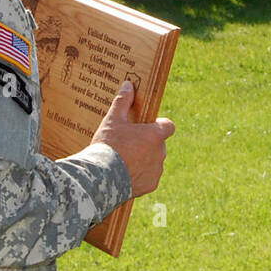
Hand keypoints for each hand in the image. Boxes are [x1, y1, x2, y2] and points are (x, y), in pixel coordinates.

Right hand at [91, 80, 173, 197]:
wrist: (101, 178)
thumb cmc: (108, 145)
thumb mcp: (112, 120)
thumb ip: (123, 101)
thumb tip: (128, 84)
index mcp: (155, 135)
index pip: (169, 126)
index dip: (159, 125)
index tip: (146, 126)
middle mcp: (161, 152)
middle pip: (159, 144)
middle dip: (147, 144)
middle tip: (128, 144)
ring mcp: (157, 170)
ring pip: (154, 161)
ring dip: (144, 160)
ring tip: (124, 160)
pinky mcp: (151, 185)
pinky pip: (149, 177)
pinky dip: (140, 175)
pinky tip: (124, 174)